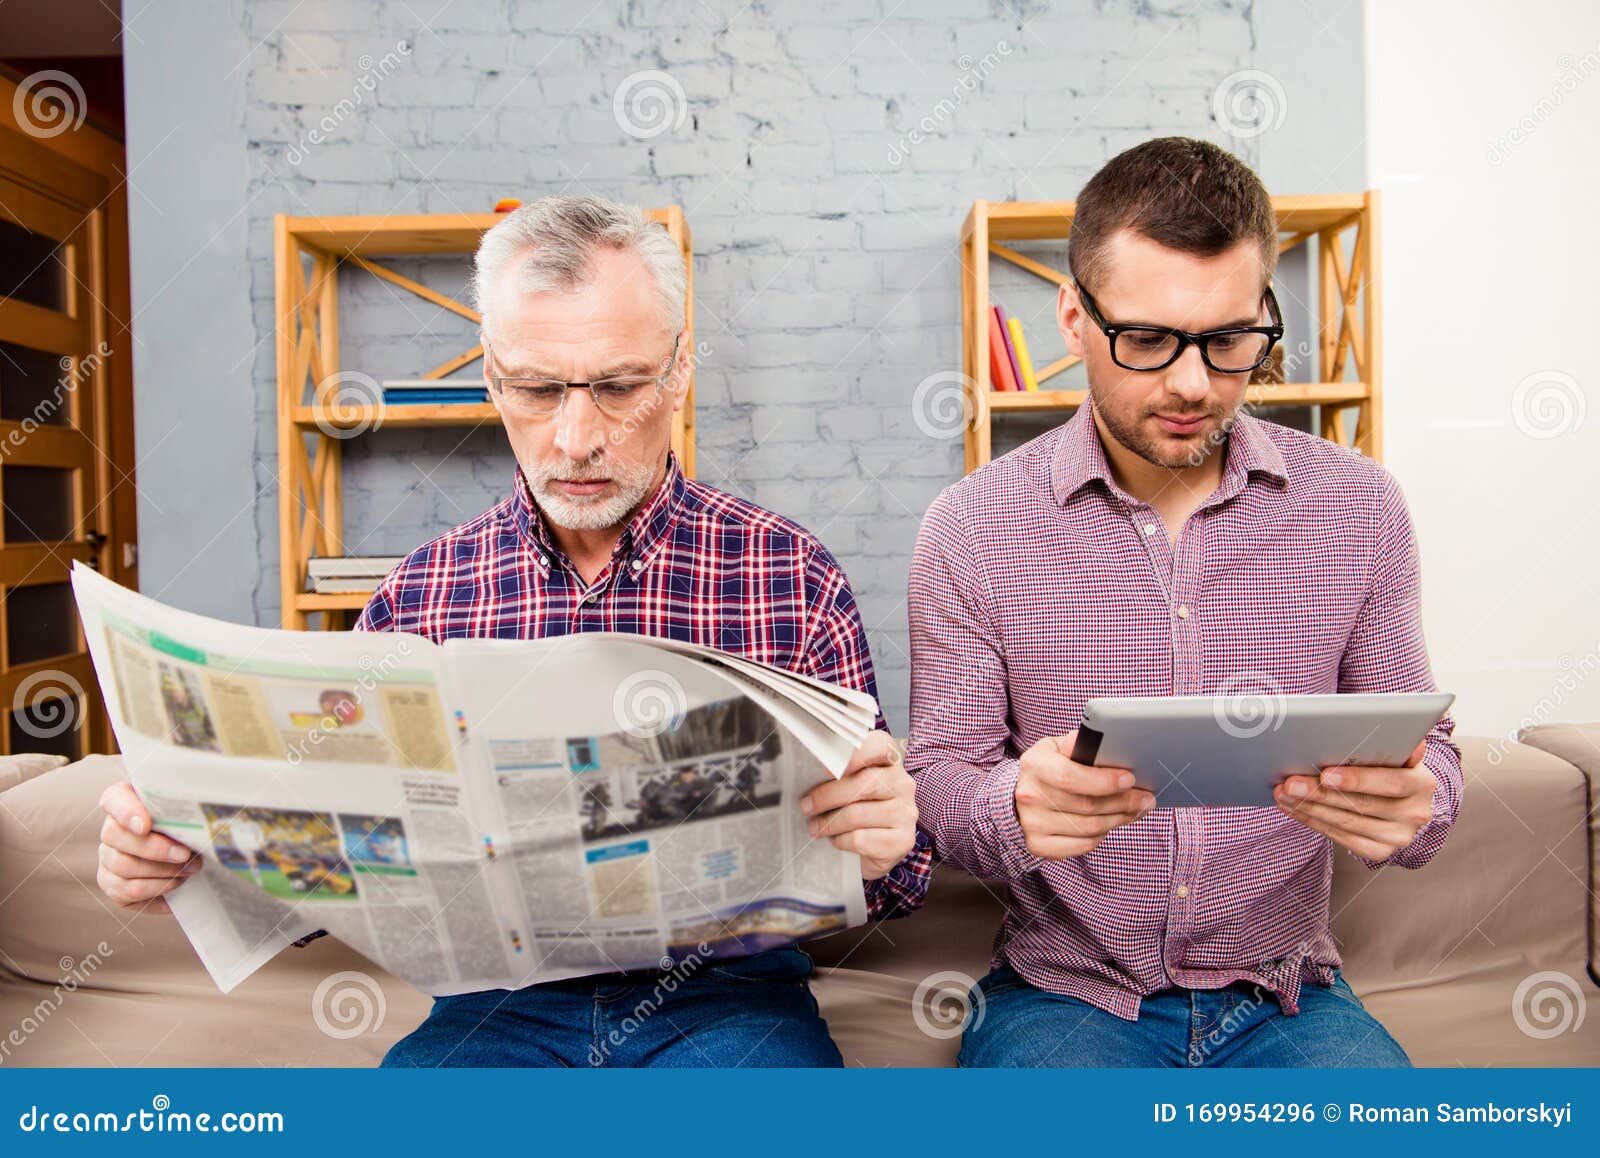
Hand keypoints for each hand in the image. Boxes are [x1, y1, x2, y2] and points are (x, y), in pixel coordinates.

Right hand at [96, 780, 200, 912]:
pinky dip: (156, 888)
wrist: (195, 859)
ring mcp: (108, 858)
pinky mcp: (112, 885)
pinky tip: (177, 882)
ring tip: (189, 869)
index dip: (125, 812)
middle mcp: (111, 830)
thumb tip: (204, 813)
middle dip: (155, 848)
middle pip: (113, 835)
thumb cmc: (192, 827)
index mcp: (127, 802)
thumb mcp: (191, 812)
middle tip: (185, 854)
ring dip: (161, 870)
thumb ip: (186, 807)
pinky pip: (126, 890)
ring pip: (122, 865)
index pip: (113, 798)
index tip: (145, 825)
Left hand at [801, 731, 917, 880]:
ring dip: (829, 822)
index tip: (825, 766)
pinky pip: (861, 839)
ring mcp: (906, 812)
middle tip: (805, 806)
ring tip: (814, 826)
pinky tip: (835, 839)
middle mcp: (903, 783)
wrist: (876, 847)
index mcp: (890, 760)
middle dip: (827, 796)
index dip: (854, 753)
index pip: (880, 745)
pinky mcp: (903, 840)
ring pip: (858, 814)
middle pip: (864, 783)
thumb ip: (834, 770)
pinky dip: (840, 841)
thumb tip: (804, 766)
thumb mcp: (847, 783)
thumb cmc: (856, 807)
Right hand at [1014, 732, 1155, 859]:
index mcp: (1034, 765)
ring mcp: (1032, 824)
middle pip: (1087, 805)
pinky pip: (1082, 845)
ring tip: (1135, 810)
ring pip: (1089, 827)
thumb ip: (1077, 745)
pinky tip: (1111, 823)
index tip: (1130, 779)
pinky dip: (1102, 835)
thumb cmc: (1047, 768)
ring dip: (1118, 819)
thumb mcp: (1057, 747)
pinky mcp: (1039, 845)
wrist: (1018, 795)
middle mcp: (1030, 796)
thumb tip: (1101, 741)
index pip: (1071, 777)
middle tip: (1146, 798)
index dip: (1104, 781)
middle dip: (1124, 802)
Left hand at [1274, 740, 1436, 860]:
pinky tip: (1293, 808)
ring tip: (1283, 792)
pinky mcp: (1379, 851)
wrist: (1406, 802)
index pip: (1391, 783)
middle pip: (1362, 805)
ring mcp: (1398, 836)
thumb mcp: (1399, 753)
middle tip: (1290, 782)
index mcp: (1422, 785)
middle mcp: (1415, 814)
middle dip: (1320, 793)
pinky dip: (1313, 821)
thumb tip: (1405, 735)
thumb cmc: (1393, 768)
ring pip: (1347, 823)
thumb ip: (1395, 744)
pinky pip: (1341, 837)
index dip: (1357, 779)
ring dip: (1309, 807)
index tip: (1325, 773)